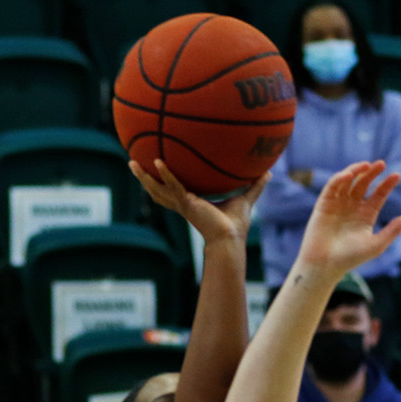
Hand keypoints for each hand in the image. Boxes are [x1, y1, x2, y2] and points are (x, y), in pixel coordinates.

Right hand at [130, 159, 266, 243]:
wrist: (231, 240)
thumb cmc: (236, 225)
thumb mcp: (245, 198)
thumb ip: (255, 185)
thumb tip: (268, 172)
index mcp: (192, 203)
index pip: (173, 190)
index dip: (164, 180)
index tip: (156, 167)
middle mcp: (183, 204)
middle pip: (158, 190)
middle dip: (145, 178)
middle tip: (133, 162)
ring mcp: (182, 204)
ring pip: (158, 189)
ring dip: (144, 177)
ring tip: (132, 162)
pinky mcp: (187, 204)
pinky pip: (174, 187)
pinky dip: (166, 175)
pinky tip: (158, 162)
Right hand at [293, 162, 400, 277]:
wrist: (325, 265)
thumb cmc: (351, 258)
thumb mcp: (376, 244)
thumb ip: (393, 230)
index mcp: (366, 215)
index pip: (378, 194)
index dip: (387, 184)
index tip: (396, 176)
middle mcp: (353, 207)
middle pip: (364, 184)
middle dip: (372, 173)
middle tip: (381, 164)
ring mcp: (338, 204)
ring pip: (349, 181)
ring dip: (356, 171)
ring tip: (366, 165)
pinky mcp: (324, 204)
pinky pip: (332, 187)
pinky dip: (340, 179)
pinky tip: (348, 175)